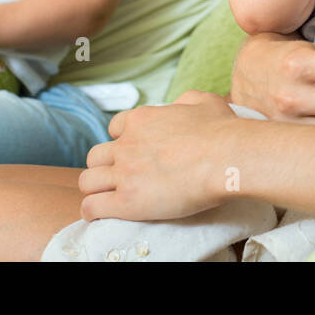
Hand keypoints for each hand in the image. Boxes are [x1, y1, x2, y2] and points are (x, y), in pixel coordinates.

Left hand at [79, 92, 239, 221]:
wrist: (226, 157)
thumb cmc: (221, 130)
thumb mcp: (204, 101)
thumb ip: (186, 100)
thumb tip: (181, 104)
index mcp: (142, 119)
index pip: (114, 128)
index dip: (121, 140)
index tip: (132, 151)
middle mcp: (127, 144)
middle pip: (94, 156)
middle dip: (103, 166)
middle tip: (119, 177)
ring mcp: (125, 173)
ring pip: (87, 181)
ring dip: (95, 189)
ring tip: (106, 198)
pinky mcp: (127, 201)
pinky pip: (92, 207)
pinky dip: (92, 211)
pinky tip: (100, 214)